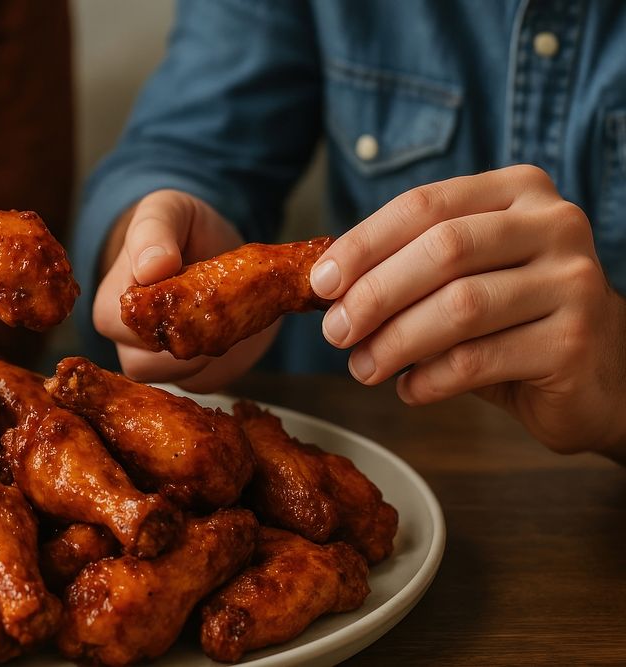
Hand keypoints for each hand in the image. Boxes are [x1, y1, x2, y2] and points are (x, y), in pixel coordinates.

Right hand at [94, 189, 277, 392]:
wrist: (224, 249)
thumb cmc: (184, 229)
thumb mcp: (168, 210)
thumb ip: (154, 230)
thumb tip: (150, 269)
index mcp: (114, 305)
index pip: (121, 326)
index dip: (159, 309)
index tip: (189, 276)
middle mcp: (130, 343)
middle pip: (147, 365)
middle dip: (189, 334)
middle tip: (215, 296)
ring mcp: (164, 365)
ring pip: (179, 377)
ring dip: (210, 347)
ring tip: (224, 308)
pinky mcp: (196, 376)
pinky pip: (208, 383)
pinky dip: (228, 359)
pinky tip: (234, 328)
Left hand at [311, 165, 625, 457]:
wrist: (601, 373)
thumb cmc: (514, 318)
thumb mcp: (466, 275)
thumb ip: (410, 265)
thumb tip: (326, 283)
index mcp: (518, 191)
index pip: (424, 205)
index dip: (363, 244)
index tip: (320, 282)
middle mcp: (554, 224)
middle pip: (441, 250)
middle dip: (374, 294)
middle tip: (336, 332)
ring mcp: (572, 281)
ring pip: (459, 306)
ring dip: (395, 342)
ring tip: (363, 367)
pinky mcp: (574, 341)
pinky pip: (479, 360)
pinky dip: (430, 378)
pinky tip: (410, 388)